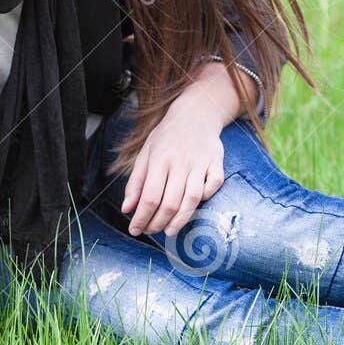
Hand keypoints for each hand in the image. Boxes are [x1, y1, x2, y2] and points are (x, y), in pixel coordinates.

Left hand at [121, 98, 226, 238]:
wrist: (195, 113)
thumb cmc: (167, 137)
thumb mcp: (145, 154)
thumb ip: (136, 182)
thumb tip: (126, 209)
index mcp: (159, 159)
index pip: (150, 197)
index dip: (141, 217)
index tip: (135, 229)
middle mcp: (180, 162)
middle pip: (170, 202)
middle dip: (158, 223)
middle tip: (151, 231)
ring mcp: (201, 162)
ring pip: (192, 199)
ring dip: (180, 220)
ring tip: (169, 231)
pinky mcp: (217, 162)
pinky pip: (214, 186)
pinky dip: (205, 199)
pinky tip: (193, 207)